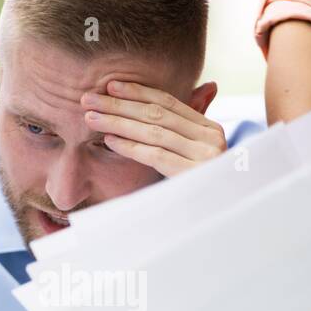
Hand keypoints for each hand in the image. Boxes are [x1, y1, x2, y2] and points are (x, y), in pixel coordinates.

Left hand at [81, 79, 224, 175]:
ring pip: (153, 132)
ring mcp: (205, 156)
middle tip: (89, 98)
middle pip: (157, 114)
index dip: (138, 92)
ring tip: (91, 118)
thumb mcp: (196, 154)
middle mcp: (210, 138)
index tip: (111, 86)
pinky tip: (110, 140)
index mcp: (210, 129)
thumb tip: (206, 86)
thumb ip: (187, 128)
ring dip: (118, 122)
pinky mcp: (194, 174)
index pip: (169, 103)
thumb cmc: (202, 187)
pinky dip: (130, 146)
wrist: (221, 224)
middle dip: (119, 104)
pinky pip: (155, 155)